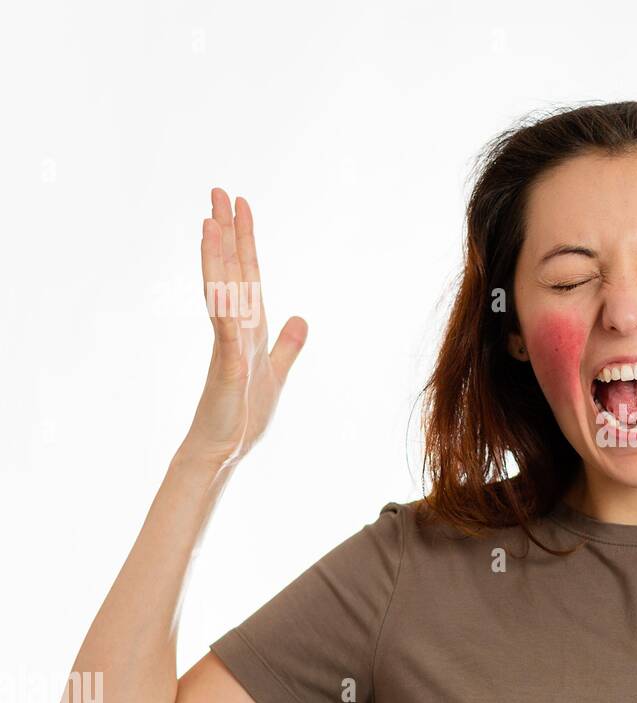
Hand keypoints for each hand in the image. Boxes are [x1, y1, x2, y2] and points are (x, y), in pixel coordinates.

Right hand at [180, 188, 306, 467]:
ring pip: (222, 293)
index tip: (241, 205)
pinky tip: (224, 288)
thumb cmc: (243, 415)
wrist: (223, 450)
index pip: (247, 273)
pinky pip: (226, 335)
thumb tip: (301, 318)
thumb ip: (287, 344)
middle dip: (226, 232)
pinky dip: (226, 311)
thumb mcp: (276, 373)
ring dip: (217, 259)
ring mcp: (228, 346)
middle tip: (218, 191)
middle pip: (231, 272)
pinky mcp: (228, 369)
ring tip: (210, 222)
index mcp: (249, 327)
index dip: (245, 240)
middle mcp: (235, 328)